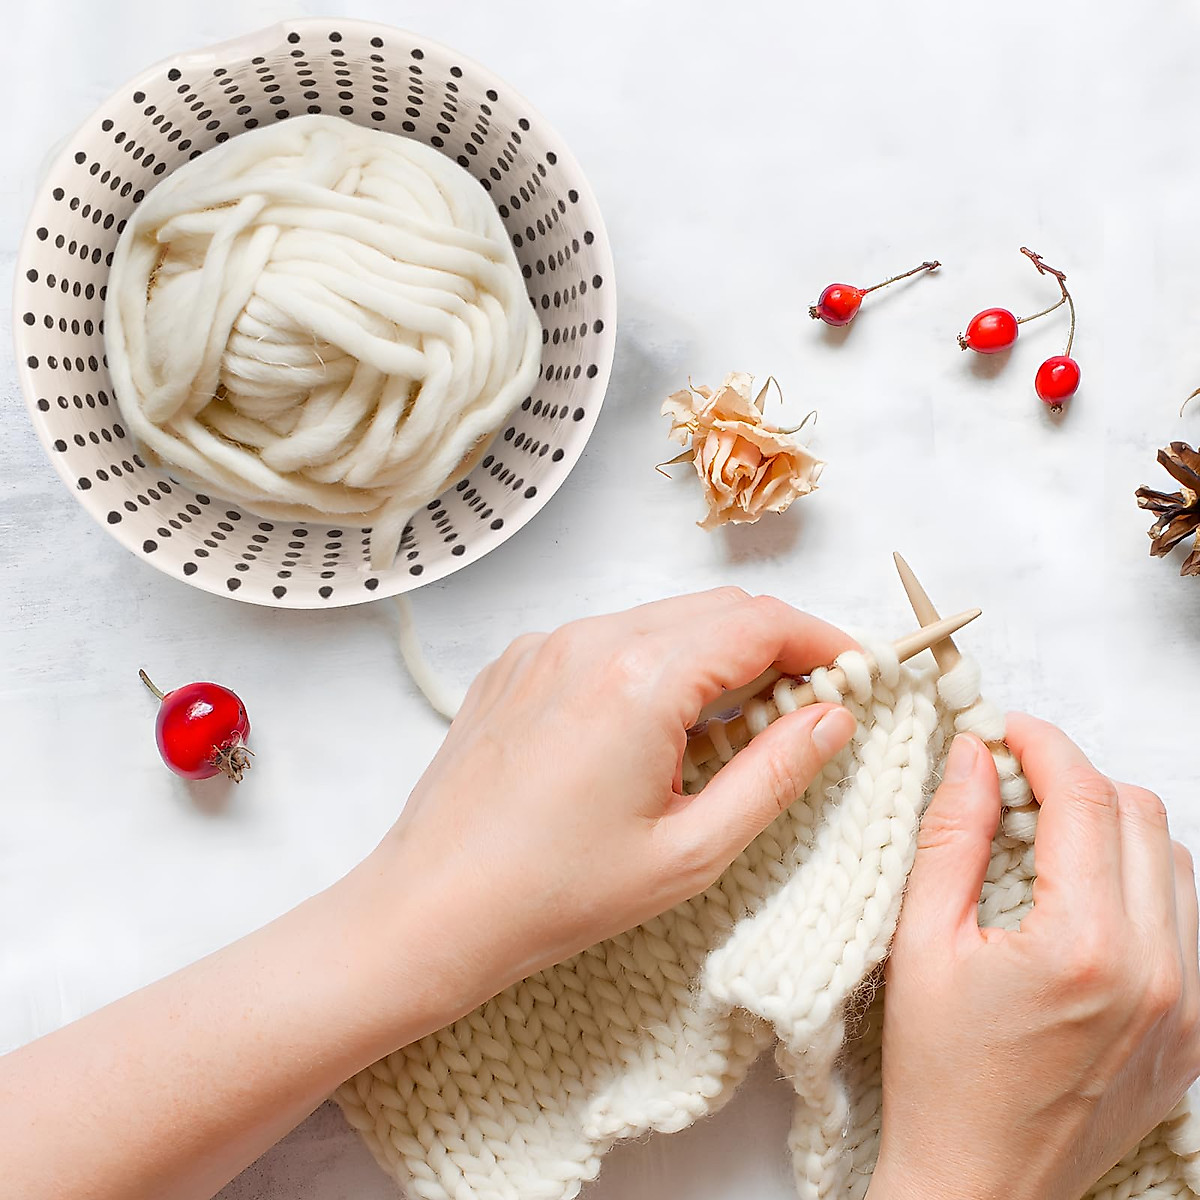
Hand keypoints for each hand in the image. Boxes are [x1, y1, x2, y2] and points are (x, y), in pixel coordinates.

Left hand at [372, 588, 857, 1004]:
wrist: (432, 906)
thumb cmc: (557, 894)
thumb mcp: (690, 851)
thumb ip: (776, 773)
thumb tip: (834, 717)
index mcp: (639, 677)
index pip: (761, 622)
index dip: (822, 640)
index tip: (856, 671)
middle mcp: (588, 638)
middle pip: (714, 610)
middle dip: (774, 646)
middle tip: (808, 704)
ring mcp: (544, 644)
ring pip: (659, 620)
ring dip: (712, 656)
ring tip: (731, 728)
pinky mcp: (515, 663)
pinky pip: (604, 639)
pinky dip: (649, 663)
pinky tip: (650, 730)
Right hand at [869, 715, 1199, 1199]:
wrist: (979, 1184)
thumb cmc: (939, 1073)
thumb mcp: (922, 942)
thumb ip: (954, 837)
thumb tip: (973, 758)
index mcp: (1085, 947)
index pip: (1086, 800)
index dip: (1043, 745)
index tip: (1006, 731)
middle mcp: (1158, 973)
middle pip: (1142, 817)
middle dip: (1078, 779)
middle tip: (1016, 782)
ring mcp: (1188, 1007)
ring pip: (1176, 862)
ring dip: (1115, 828)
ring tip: (1048, 838)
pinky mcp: (1193, 1031)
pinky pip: (1186, 921)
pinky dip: (1140, 883)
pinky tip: (1083, 897)